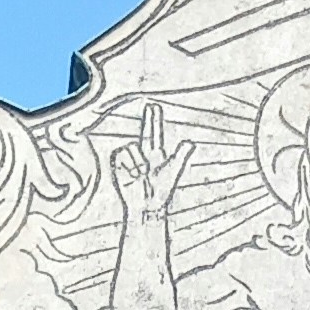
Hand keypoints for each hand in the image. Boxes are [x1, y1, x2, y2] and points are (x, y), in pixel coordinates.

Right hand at [114, 103, 193, 221]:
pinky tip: (132, 175)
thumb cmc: (159, 191)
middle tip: (150, 105)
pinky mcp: (118, 163)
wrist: (146, 204)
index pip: (154, 133)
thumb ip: (181, 155)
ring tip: (141, 174)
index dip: (154, 120)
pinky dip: (128, 164)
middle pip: (145, 131)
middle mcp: (142, 154)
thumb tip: (190, 142)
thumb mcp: (172, 171)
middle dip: (148, 119)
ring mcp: (130, 158)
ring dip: (137, 162)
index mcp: (155, 155)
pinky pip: (122, 153)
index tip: (153, 107)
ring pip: (132, 147)